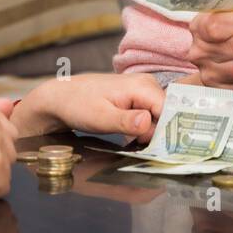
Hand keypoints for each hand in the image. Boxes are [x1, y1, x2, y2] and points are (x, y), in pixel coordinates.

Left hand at [18, 73, 164, 141]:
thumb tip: (148, 123)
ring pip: (159, 118)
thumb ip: (126, 121)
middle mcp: (148, 84)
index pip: (171, 112)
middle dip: (156, 134)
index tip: (155, 148)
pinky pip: (151, 116)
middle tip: (136, 143)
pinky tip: (131, 135)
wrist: (61, 97)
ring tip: (131, 139)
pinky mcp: (139, 97)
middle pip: (167, 116)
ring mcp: (144, 90)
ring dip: (149, 133)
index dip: (165, 132)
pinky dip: (144, 129)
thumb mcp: (100, 118)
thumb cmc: (78, 105)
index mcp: (142, 86)